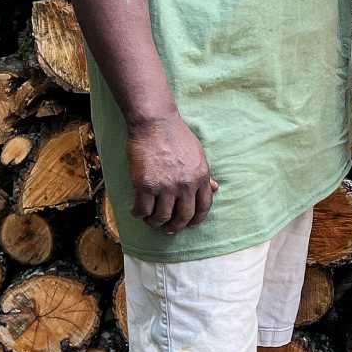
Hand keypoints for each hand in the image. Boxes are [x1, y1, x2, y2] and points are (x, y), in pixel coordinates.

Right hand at [125, 113, 216, 232]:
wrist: (155, 123)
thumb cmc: (177, 135)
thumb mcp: (198, 154)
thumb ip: (204, 174)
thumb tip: (215, 188)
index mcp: (201, 177)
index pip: (203, 208)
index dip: (195, 220)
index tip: (188, 224)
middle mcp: (185, 185)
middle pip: (183, 217)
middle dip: (175, 226)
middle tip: (168, 228)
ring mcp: (165, 186)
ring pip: (162, 217)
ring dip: (155, 223)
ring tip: (150, 220)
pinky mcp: (146, 184)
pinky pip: (143, 209)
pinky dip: (139, 214)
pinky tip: (137, 212)